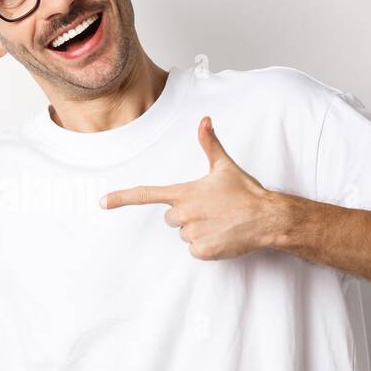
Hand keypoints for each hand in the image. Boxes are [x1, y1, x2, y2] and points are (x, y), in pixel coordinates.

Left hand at [99, 116, 302, 259]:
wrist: (267, 218)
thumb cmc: (245, 192)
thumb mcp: (224, 166)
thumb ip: (209, 144)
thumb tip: (204, 119)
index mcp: (185, 193)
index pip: (147, 194)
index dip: (123, 197)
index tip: (102, 202)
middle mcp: (185, 213)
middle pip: (170, 219)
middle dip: (186, 216)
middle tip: (210, 210)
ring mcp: (193, 233)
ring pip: (184, 235)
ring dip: (198, 231)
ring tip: (220, 222)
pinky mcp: (203, 251)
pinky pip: (195, 250)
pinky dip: (207, 246)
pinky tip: (223, 236)